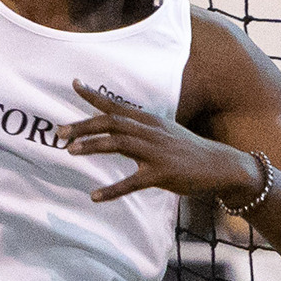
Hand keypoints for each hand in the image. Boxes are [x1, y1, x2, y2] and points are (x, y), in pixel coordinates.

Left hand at [59, 80, 265, 203]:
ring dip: (92, 146)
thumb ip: (141, 129)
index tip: (74, 84)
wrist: (221, 166)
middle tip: (59, 132)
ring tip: (69, 152)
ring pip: (118, 144)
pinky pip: (133, 181)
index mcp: (150, 121)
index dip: (94, 95)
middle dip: (84, 125)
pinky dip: (112, 189)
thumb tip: (117, 126)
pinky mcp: (162, 174)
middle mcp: (151, 132)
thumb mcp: (165, 132)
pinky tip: (95, 196)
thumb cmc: (189, 151)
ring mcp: (157, 152)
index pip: (117, 104)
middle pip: (112, 122)